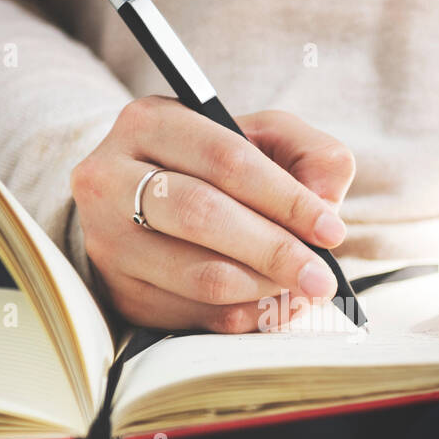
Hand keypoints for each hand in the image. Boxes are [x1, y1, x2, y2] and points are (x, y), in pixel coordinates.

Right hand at [71, 96, 354, 330]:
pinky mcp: (119, 290)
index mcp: (149, 123)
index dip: (285, 198)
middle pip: (203, 216)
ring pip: (199, 274)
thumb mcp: (261, 138)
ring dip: (263, 288)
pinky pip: (194, 314)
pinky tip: (270, 304)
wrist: (144, 205)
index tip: (330, 230)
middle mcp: (111, 179)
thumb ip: (307, 152)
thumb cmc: (214, 170)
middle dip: (274, 250)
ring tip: (301, 288)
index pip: (225, 159)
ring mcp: (108, 239)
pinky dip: (244, 314)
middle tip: (321, 276)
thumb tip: (326, 199)